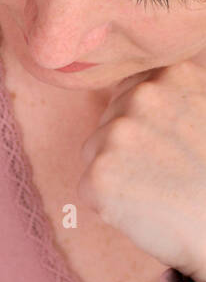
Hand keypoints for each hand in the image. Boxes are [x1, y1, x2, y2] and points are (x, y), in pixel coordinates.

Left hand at [80, 57, 205, 280]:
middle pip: (107, 123)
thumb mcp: (204, 110)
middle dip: (125, 150)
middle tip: (163, 173)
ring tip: (155, 190)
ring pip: (93, 154)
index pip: (128, 94)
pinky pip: (88, 189)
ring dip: (115, 175)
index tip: (165, 147)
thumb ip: (172, 96)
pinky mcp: (98, 175)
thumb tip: (135, 95)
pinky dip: (108, 204)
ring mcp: (117, 135)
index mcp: (169, 73)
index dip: (142, 126)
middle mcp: (141, 96)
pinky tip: (143, 208)